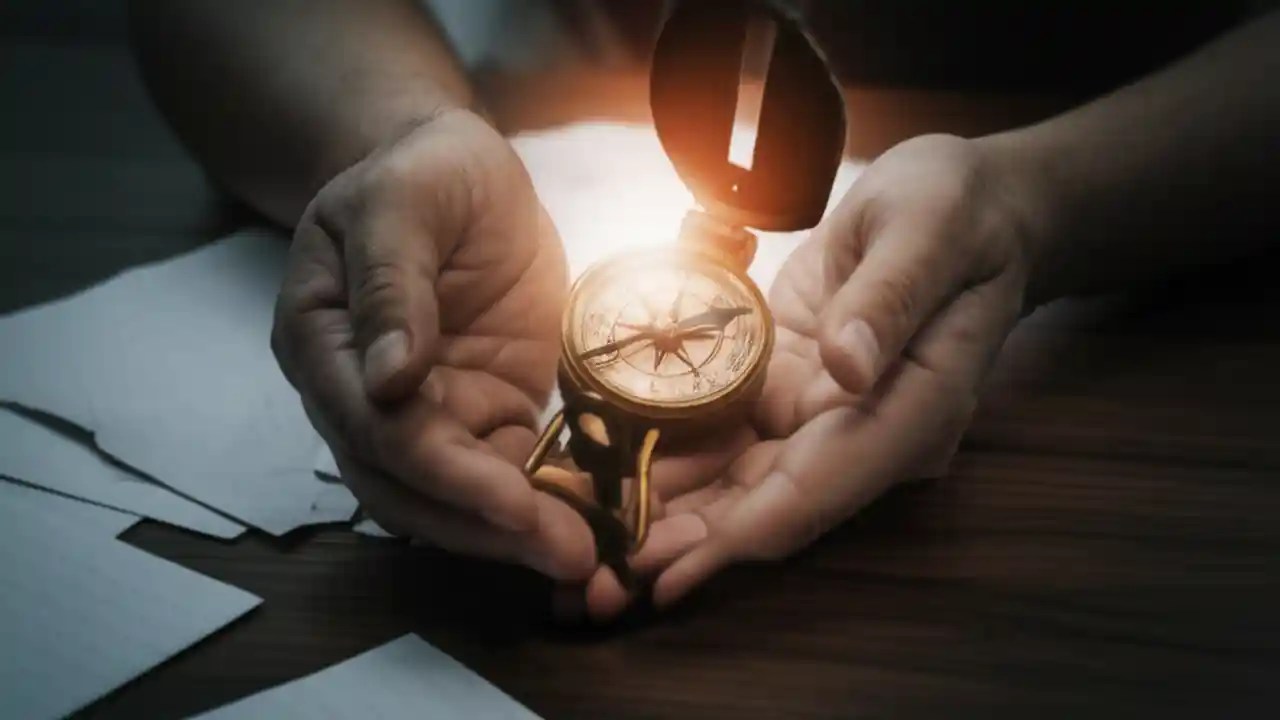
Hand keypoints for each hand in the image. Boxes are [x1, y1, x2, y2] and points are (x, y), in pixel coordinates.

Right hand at [271, 109, 594, 580]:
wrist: (462, 172)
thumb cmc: (420, 173)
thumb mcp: (400, 205)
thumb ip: (390, 285)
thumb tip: (387, 381)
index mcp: (323, 344)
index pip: (376, 432)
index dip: (444, 474)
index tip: (515, 504)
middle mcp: (363, 396)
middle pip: (412, 485)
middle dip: (487, 525)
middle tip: (568, 553)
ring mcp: (426, 409)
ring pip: (456, 494)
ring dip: (516, 531)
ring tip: (587, 554)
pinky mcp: (482, 409)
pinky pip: (506, 469)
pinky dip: (545, 499)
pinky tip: (594, 516)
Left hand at [580, 134, 1040, 618]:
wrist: (967, 207)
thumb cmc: (959, 208)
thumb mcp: (930, 230)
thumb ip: (889, 298)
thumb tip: (846, 366)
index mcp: (911, 412)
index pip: (817, 491)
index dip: (740, 536)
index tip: (669, 573)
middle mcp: (862, 434)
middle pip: (766, 506)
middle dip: (683, 547)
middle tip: (599, 586)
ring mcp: (824, 417)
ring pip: (737, 482)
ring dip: (667, 517)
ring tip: (589, 547)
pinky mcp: (791, 389)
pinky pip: (726, 434)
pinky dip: (672, 459)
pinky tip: (611, 477)